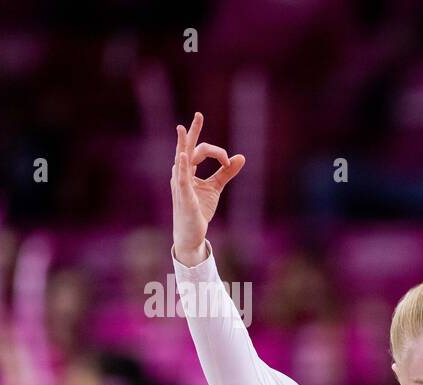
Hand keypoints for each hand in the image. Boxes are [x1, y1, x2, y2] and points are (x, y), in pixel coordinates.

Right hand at [170, 112, 244, 264]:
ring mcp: (181, 183)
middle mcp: (182, 173)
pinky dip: (183, 166)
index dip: (218, 153)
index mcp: (189, 170)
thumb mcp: (215, 188)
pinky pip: (182, 178)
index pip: (201, 151)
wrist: (191, 233)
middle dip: (193, 132)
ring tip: (183, 129)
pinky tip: (184, 156)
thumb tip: (241, 157)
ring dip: (184, 144)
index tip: (229, 161)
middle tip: (199, 115)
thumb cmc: (199, 209)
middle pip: (187, 148)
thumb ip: (226, 173)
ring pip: (183, 160)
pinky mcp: (184, 196)